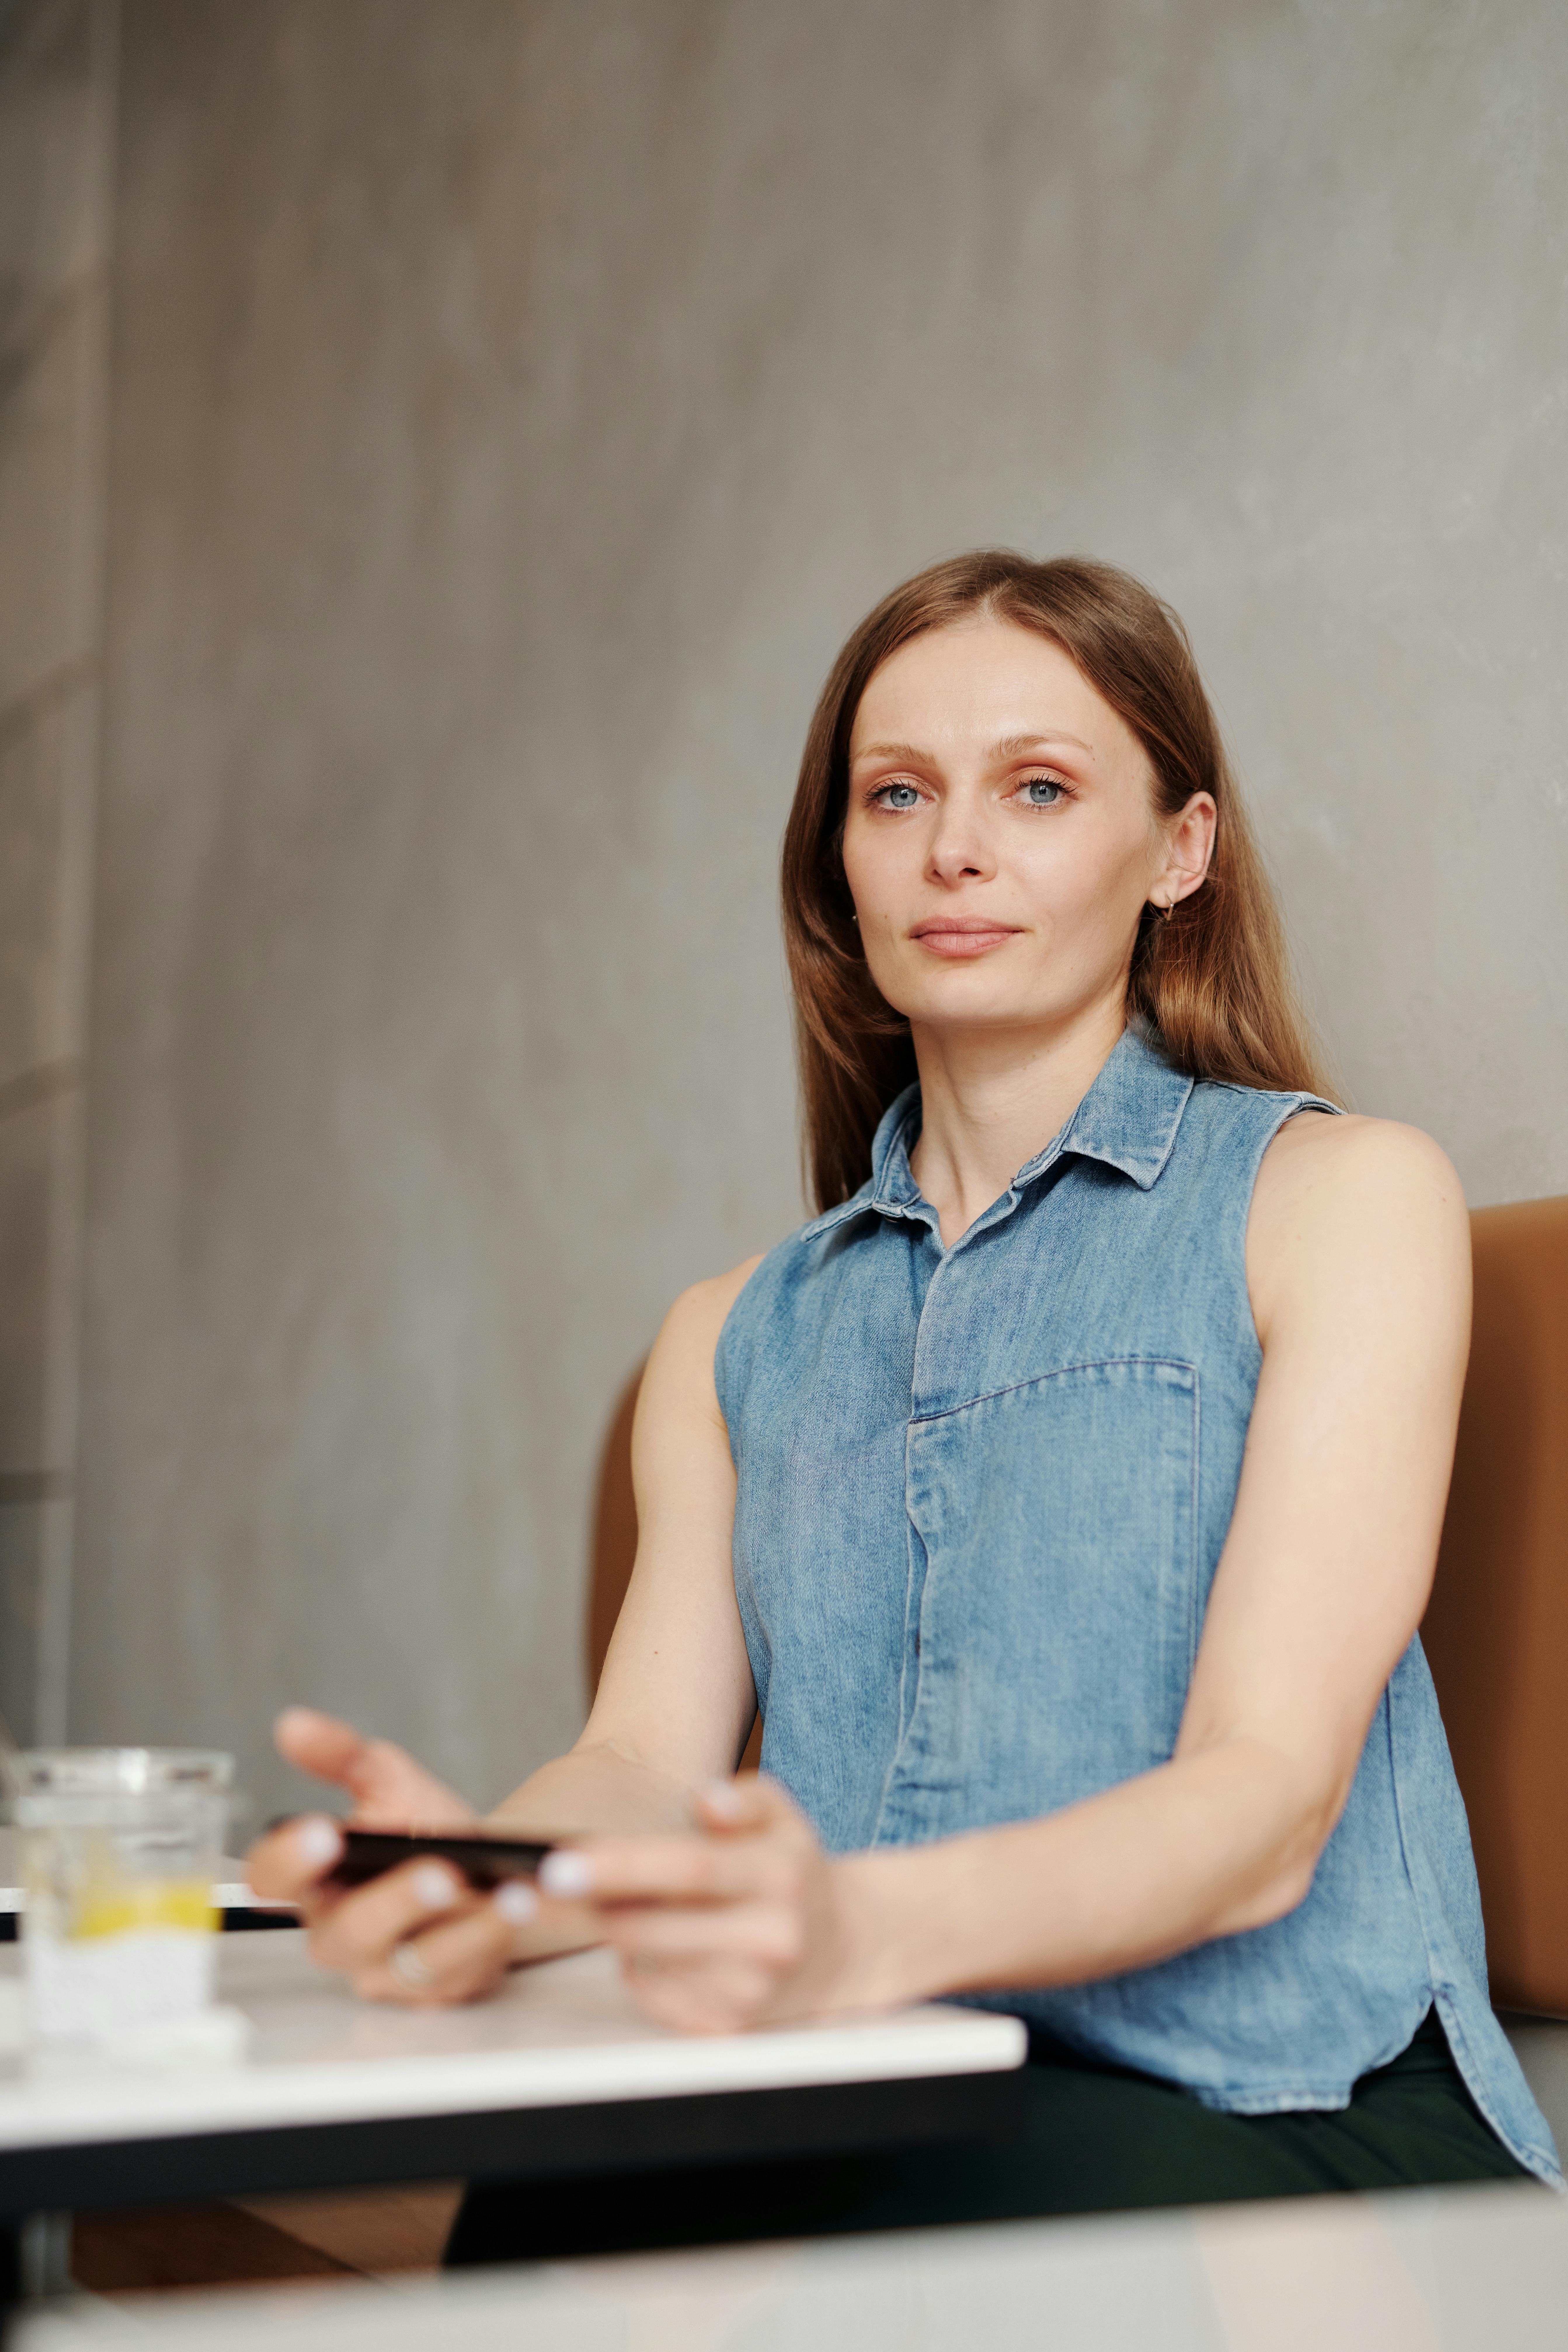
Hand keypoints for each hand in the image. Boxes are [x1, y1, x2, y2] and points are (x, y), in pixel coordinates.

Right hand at [245, 1708, 537, 2006]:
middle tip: (435, 1871)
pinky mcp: (437, 1990)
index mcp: (316, 1882)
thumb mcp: (386, 1779)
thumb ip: (340, 1755)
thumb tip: (293, 1724)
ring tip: (501, 1894)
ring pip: (411, 1965)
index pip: (273, 1881)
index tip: (321, 1830)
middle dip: (392, 1903)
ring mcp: (388, 1971)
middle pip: (347, 1935)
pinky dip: (492, 1940)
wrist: (479, 1860)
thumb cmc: (420, 1825)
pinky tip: (515, 1906)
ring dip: (459, 1929)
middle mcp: (342, 1936)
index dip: (288, 1860)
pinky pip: (460, 1976)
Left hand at [538, 1774, 867, 2034]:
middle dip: (588, 1906)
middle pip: (655, 1925)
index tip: (559, 1861)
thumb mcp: (783, 1818)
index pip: (689, 1868)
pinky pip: (656, 1997)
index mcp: (780, 1876)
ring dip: (618, 1932)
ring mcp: (749, 1994)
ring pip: (647, 1962)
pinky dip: (641, 1968)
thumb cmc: (793, 1873)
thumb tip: (708, 1801)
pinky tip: (658, 1946)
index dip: (621, 1866)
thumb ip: (747, 1799)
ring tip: (615, 1906)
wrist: (843, 1950)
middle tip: (537, 1886)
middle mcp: (770, 1940)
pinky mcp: (727, 2030)